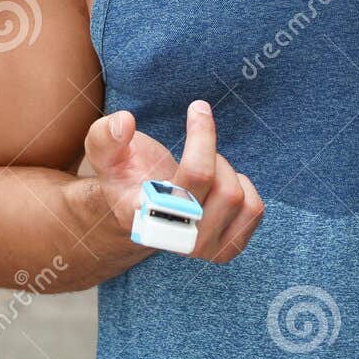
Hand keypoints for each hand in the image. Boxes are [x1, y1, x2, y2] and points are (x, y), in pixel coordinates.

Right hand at [82, 99, 264, 262]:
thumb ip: (106, 136)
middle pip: (224, 187)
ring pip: (238, 196)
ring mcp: (202, 249)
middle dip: (211, 153)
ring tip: (202, 171)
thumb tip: (124, 122)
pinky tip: (218, 187)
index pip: (193, 175)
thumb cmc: (125, 176)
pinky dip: (242, 189)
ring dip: (224, 171)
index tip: (198, 107)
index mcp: (145, 215)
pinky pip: (254, 211)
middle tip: (193, 148)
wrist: (140, 212)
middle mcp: (175, 239)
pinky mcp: (225, 250)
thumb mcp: (105, 153)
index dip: (202, 137)